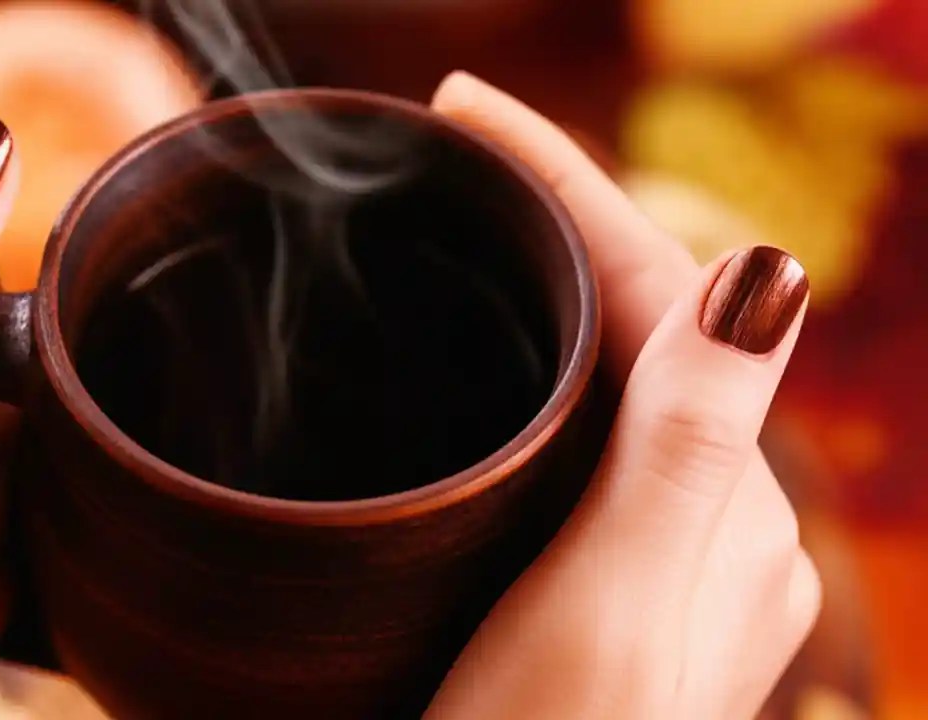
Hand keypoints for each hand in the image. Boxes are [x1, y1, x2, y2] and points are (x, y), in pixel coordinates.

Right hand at [426, 74, 820, 718]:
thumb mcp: (607, 616)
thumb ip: (687, 453)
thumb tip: (767, 269)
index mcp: (722, 509)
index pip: (660, 294)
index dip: (563, 185)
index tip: (458, 109)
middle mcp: (707, 524)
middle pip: (639, 320)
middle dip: (553, 218)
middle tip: (446, 154)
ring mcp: (655, 559)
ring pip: (608, 378)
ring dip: (540, 288)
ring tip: (457, 225)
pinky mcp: (598, 591)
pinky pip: (575, 440)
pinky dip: (524, 372)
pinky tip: (478, 365)